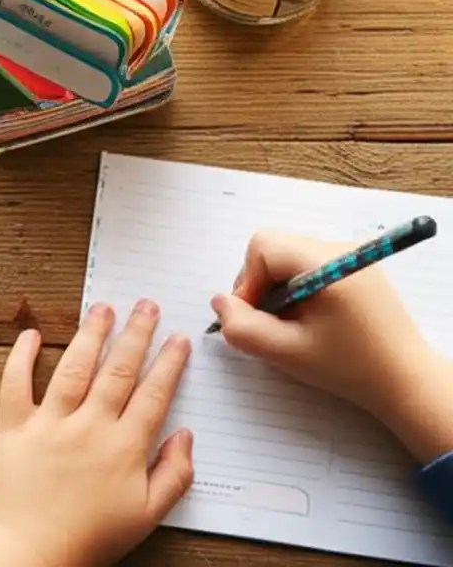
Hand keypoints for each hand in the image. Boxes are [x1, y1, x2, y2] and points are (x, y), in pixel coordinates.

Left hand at [0, 301, 193, 566]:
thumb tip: (185, 436)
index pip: (153, 393)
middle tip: (146, 305)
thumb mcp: (147, 516)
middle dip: (136, 334)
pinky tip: (32, 334)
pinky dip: (21, 356)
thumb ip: (174, 475)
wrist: (29, 553)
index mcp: (125, 447)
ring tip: (103, 308)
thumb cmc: (89, 539)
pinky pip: (15, 383)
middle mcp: (89, 426)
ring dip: (91, 334)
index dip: (168, 363)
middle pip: (118, 370)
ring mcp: (49, 423)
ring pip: (74, 367)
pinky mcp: (13, 427)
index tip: (178, 338)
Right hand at [211, 230, 452, 462]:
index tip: (254, 316)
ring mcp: (351, 256)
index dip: (247, 281)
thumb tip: (220, 303)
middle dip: (260, 284)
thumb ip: (242, 327)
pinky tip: (309, 320)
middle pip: (275, 248)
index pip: (263, 247)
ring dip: (277, 288)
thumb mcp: (286, 352)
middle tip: (269, 323)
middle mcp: (340, 249)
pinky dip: (297, 289)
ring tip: (291, 324)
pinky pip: (308, 265)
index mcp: (326, 262)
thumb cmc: (349, 367)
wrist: (405, 380)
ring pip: (289, 257)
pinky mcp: (357, 268)